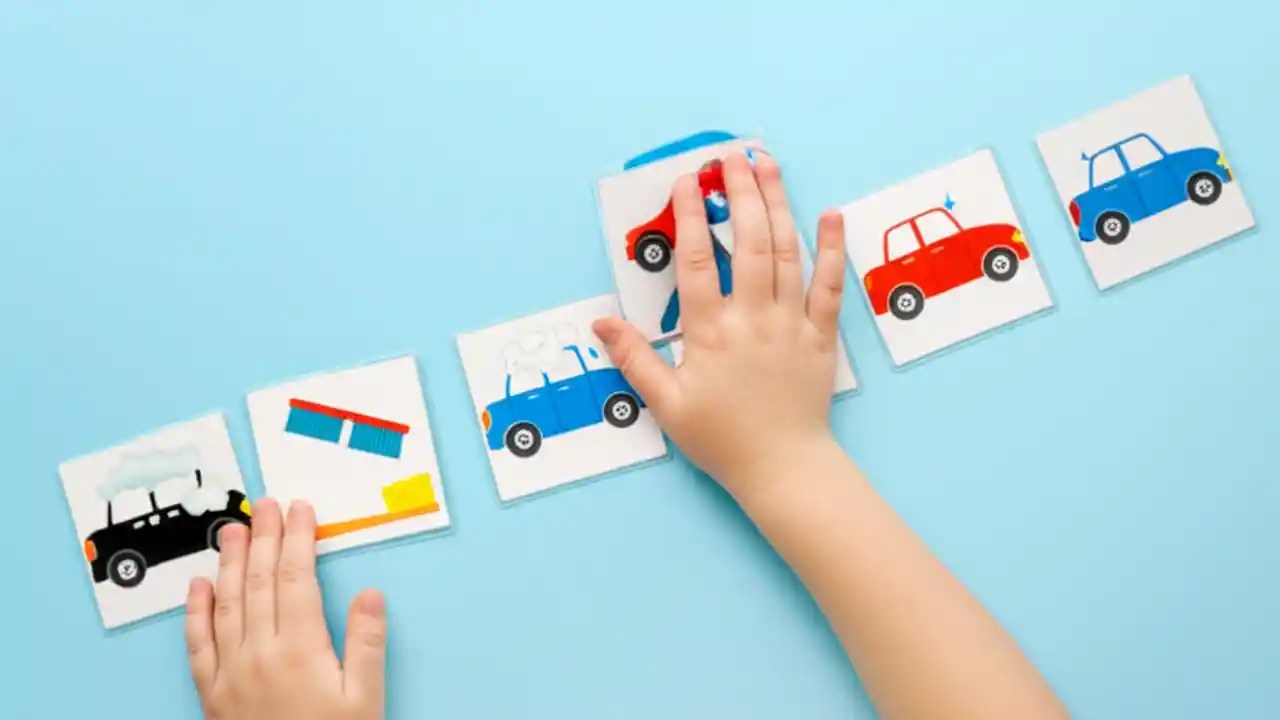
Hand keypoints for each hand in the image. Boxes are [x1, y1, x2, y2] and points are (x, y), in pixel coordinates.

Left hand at [185, 499, 386, 719]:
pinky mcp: (211, 694)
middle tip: (268, 504)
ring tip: (235, 528)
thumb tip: (370, 593)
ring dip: (231, 562)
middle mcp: (258, 654)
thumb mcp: (365, 700)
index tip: (302, 510)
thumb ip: (367, 643)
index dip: (299, 540)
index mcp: (299, 650)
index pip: (297, 579)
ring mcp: (229, 673)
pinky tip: (199, 585)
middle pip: (261, 582)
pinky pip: (197, 644)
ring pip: (227, 603)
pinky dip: (195, 611)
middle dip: (266, 539)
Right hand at [594, 152, 847, 505]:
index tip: (688, 182)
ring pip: (787, 252)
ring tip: (769, 166)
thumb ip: (634, 359)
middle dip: (741, 194)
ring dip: (779, 204)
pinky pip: (829, 285)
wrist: (782, 468)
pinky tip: (830, 214)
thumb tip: (601, 323)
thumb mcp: (666, 404)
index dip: (691, 218)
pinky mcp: (821, 336)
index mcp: (711, 332)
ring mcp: (791, 324)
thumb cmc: (721, 439)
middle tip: (734, 158)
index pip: (699, 262)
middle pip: (749, 242)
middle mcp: (753, 318)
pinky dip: (831, 248)